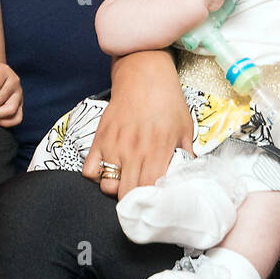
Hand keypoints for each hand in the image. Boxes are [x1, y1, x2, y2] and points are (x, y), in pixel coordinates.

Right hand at [83, 51, 192, 198]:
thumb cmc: (168, 101)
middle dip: (135, 202)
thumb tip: (190, 177)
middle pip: (127, 194)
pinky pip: (89, 170)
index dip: (152, 202)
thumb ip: (187, 155)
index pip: (150, 190)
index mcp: (157, 150)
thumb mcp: (185, 127)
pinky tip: (109, 171)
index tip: (156, 203)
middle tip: (141, 199)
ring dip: (116, 189)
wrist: (143, 74)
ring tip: (126, 183)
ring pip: (108, 186)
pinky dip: (97, 176)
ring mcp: (114, 146)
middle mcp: (133, 151)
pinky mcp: (99, 139)